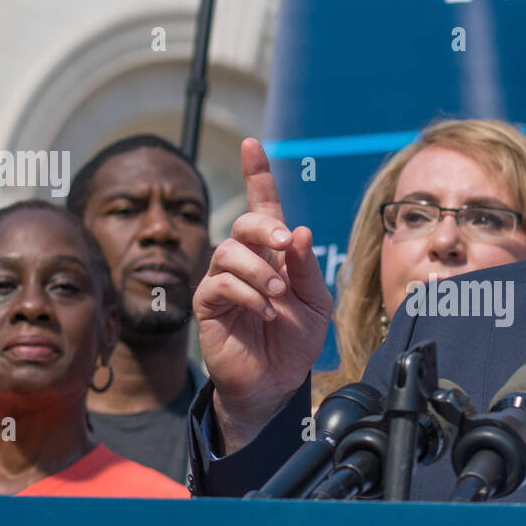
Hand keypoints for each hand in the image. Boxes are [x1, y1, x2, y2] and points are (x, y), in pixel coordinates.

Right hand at [194, 138, 332, 451]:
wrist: (277, 382)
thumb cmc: (296, 341)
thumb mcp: (316, 302)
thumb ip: (307, 267)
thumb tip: (297, 229)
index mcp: (274, 253)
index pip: (263, 205)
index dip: (257, 174)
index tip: (252, 143)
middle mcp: (246, 260)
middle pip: (244, 222)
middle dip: (263, 226)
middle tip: (283, 244)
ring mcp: (224, 280)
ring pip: (229, 252)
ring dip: (260, 271)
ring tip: (279, 298)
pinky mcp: (208, 304)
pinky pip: (220, 284)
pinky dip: (248, 295)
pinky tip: (266, 313)